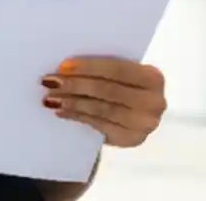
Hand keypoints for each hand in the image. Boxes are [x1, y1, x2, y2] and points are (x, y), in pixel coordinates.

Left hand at [40, 57, 166, 147]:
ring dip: (73, 102)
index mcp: (154, 77)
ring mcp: (144, 124)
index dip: (89, 67)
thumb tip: (66, 65)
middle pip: (109, 90)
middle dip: (77, 85)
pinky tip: (62, 111)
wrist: (134, 117)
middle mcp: (154, 102)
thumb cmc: (124, 87)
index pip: (118, 69)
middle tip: (51, 82)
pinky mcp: (131, 140)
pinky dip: (77, 117)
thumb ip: (105, 69)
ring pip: (102, 109)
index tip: (64, 65)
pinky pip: (99, 125)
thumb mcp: (124, 75)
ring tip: (51, 97)